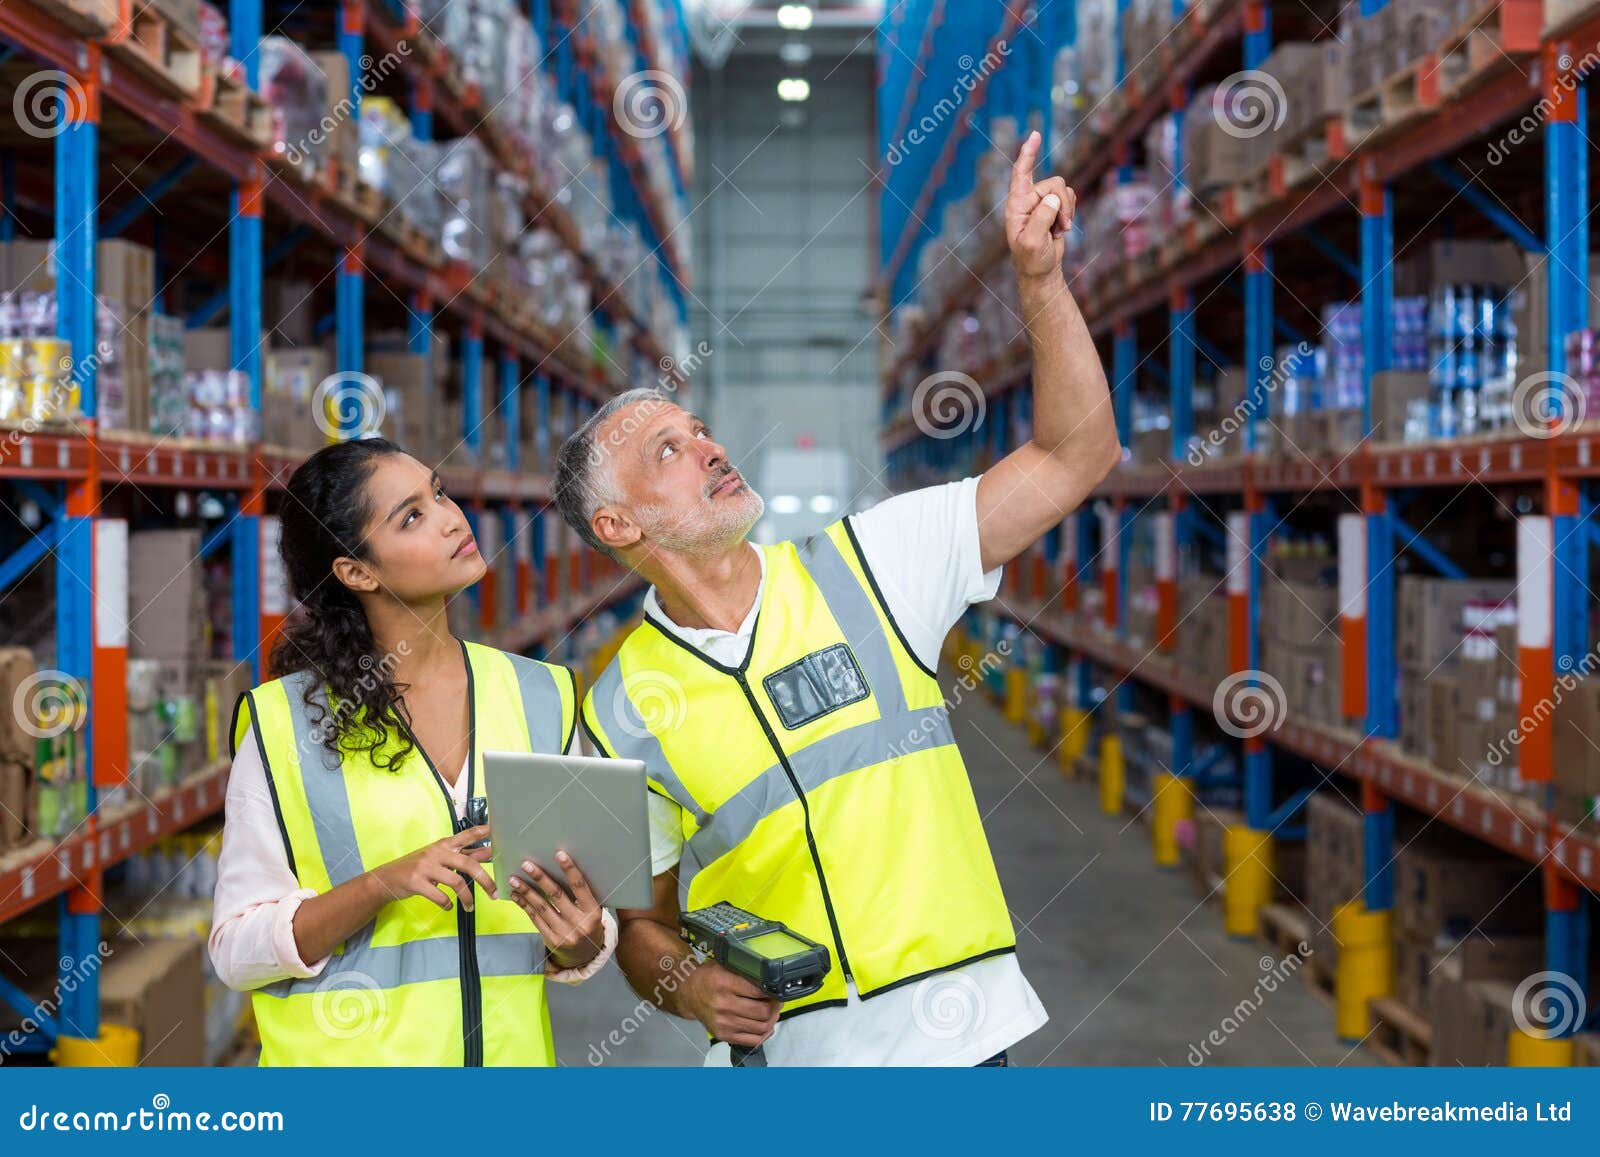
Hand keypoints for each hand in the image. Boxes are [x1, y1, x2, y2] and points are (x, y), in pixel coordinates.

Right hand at [368, 825, 496, 912]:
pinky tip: (449, 907)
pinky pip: (439, 896)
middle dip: (485, 880)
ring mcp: (426, 867)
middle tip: (495, 893)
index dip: (481, 832)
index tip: (495, 830)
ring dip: (467, 898)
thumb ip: (464, 855)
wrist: (387, 878)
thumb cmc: (418, 867)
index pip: (466, 835)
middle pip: (468, 863)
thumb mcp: (440, 857)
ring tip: (470, 907)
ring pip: (456, 882)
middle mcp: (436, 853)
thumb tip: (488, 851)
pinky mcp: (416, 882)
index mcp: (444, 845)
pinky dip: (447, 904)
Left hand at [508, 851, 605, 968]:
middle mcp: (579, 923)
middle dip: (541, 878)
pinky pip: (535, 919)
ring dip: (526, 891)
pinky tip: (516, 895)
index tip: (559, 854)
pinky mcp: (551, 940)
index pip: (580, 887)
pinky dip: (525, 905)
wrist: (586, 955)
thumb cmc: (588, 923)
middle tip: (527, 864)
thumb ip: (583, 894)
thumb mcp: (593, 910)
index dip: (570, 870)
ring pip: (542, 907)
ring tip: (514, 879)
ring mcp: (564, 933)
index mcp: (593, 912)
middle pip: (557, 896)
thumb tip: (564, 867)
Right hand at [683, 962, 780, 1047]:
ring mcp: (724, 1022)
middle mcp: (723, 1004)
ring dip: (771, 1020)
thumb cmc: (708, 979)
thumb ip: (744, 971)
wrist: (689, 994)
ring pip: (761, 1027)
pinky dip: (764, 1034)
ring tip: (772, 1012)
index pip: (758, 991)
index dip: (773, 991)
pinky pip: (752, 1040)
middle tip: (776, 1001)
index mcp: (724, 983)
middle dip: (775, 1006)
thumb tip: (770, 978)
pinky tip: (765, 1025)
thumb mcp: (724, 966)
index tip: (776, 989)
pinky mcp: (724, 1034)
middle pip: (762, 1011)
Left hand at [1005, 129, 1073, 284]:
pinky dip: (1070, 212)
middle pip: (1055, 184)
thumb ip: (1041, 218)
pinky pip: (1069, 197)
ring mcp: (1041, 202)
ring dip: (1067, 211)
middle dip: (1063, 204)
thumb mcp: (1033, 242)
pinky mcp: (1054, 208)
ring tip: (1059, 231)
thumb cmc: (1032, 260)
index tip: (1035, 135)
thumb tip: (1052, 198)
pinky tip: (1061, 229)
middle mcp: (1027, 199)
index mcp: (1016, 205)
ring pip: (1064, 190)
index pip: (1020, 173)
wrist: (1041, 272)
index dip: (1027, 153)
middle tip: (1062, 227)